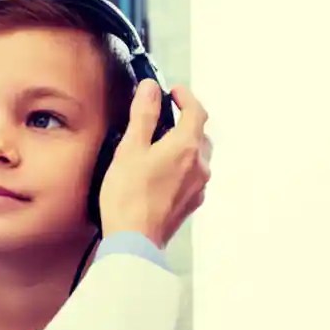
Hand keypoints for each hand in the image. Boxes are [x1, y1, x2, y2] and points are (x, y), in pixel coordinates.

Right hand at [99, 80, 211, 248]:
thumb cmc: (129, 196)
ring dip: (186, 145)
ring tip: (164, 144)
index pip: (197, 111)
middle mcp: (199, 165)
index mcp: (186, 147)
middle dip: (187, 120)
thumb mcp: (130, 148)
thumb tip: (150, 89)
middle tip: (168, 116)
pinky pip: (194, 176)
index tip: (174, 91)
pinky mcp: (191, 203)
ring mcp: (198, 187)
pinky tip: (164, 172)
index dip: (186, 97)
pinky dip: (183, 166)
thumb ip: (143, 115)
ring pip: (199, 156)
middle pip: (201, 134)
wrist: (134, 240)